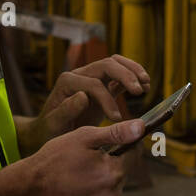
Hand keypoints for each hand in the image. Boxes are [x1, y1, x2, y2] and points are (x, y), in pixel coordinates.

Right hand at [21, 120, 146, 195]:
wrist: (29, 187)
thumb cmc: (54, 158)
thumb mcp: (84, 137)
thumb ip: (116, 133)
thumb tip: (141, 128)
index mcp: (113, 173)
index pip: (133, 154)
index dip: (124, 143)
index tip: (109, 139)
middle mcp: (112, 194)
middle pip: (123, 169)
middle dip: (111, 159)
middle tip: (87, 154)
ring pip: (112, 183)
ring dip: (103, 174)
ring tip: (80, 168)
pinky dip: (94, 187)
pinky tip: (76, 181)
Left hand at [28, 54, 150, 150]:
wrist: (49, 131)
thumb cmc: (50, 129)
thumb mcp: (53, 124)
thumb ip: (66, 110)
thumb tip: (83, 96)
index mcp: (67, 81)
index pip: (93, 84)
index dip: (107, 99)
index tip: (116, 119)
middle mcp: (80, 74)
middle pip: (107, 64)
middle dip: (125, 75)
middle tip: (139, 91)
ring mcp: (92, 77)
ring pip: (115, 64)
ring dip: (132, 70)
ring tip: (146, 83)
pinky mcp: (103, 86)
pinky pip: (120, 76)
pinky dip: (133, 78)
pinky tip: (145, 87)